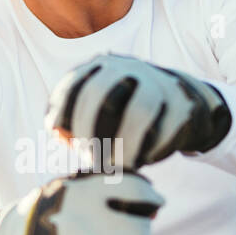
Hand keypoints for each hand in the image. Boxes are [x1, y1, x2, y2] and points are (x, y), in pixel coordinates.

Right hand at [0, 171, 164, 234]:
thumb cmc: (49, 215)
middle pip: (138, 232)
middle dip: (141, 233)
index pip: (133, 189)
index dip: (151, 195)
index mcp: (79, 194)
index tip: (156, 201)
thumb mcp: (68, 188)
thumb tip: (153, 207)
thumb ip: (106, 189)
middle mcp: (79, 224)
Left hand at [44, 53, 231, 170]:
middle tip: (87, 156)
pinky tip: (139, 162)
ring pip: (138, 111)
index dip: (61, 105)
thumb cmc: (126, 111)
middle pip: (101, 92)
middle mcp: (130, 69)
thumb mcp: (98, 110)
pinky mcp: (181, 105)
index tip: (53, 130)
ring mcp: (158, 84)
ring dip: (122, 143)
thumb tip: (58, 134)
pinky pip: (164, 129)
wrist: (182, 101)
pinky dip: (149, 150)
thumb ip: (73, 122)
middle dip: (88, 127)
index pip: (76, 81)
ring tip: (113, 167)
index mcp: (104, 67)